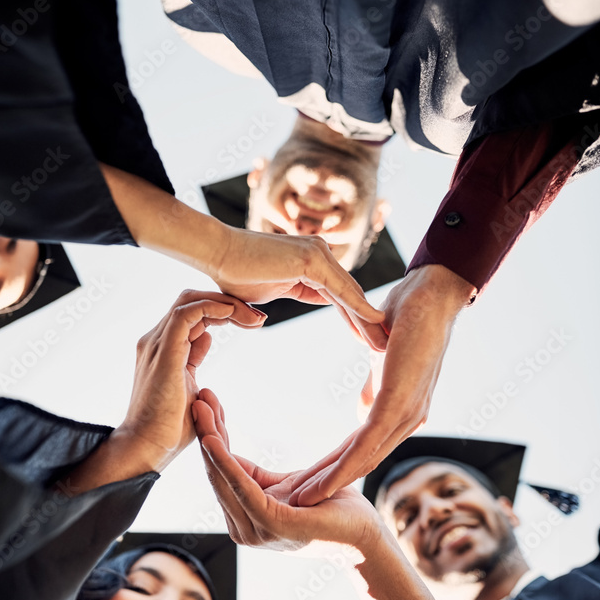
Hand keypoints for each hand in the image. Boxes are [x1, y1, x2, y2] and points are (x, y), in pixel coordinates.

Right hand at [69, 291, 263, 491]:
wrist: (147, 448)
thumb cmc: (168, 428)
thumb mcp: (189, 386)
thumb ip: (195, 360)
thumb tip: (205, 338)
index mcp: (163, 348)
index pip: (193, 313)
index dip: (222, 311)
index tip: (252, 322)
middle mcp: (156, 341)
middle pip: (192, 300)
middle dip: (226, 302)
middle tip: (256, 316)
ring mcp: (158, 344)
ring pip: (190, 300)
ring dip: (225, 304)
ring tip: (252, 317)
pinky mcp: (165, 352)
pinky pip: (188, 313)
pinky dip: (214, 308)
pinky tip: (234, 316)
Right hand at [99, 164, 384, 350]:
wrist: (216, 253)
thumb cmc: (233, 273)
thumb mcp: (265, 292)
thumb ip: (278, 298)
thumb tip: (264, 319)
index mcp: (312, 264)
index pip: (340, 295)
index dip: (354, 318)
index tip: (367, 338)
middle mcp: (320, 254)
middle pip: (351, 294)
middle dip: (368, 322)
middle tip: (384, 346)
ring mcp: (318, 254)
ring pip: (350, 293)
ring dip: (368, 320)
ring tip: (382, 343)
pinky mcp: (312, 259)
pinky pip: (341, 289)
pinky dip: (358, 307)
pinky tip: (373, 322)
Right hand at [192, 388, 381, 550]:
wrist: (366, 534)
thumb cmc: (333, 508)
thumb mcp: (287, 486)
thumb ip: (257, 478)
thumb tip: (232, 457)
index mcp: (246, 519)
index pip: (221, 473)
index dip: (212, 437)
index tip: (205, 404)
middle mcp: (243, 529)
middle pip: (217, 473)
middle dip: (206, 432)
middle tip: (197, 397)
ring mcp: (256, 531)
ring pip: (224, 478)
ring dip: (211, 440)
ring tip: (201, 407)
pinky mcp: (272, 525)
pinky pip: (242, 487)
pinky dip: (225, 462)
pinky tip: (214, 439)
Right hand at [288, 265, 475, 505]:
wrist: (431, 292)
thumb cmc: (408, 318)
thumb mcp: (383, 361)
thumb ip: (374, 389)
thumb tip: (363, 411)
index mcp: (401, 411)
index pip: (363, 450)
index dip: (335, 470)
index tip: (305, 486)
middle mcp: (407, 420)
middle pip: (363, 464)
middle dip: (328, 487)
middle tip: (294, 508)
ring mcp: (406, 413)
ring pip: (364, 460)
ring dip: (331, 485)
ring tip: (299, 504)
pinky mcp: (400, 402)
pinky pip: (367, 442)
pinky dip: (344, 465)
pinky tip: (322, 484)